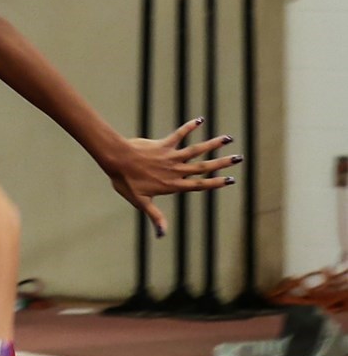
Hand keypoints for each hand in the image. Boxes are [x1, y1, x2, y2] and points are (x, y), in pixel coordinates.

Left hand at [109, 118, 241, 235]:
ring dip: (213, 143)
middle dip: (222, 162)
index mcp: (172, 185)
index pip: (199, 185)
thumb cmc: (125, 182)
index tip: (231, 180)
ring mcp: (170, 157)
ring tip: (228, 138)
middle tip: (239, 158)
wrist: (116, 160)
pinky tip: (200, 120)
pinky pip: (179, 134)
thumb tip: (161, 235)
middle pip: (203, 167)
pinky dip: (189, 127)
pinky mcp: (164, 144)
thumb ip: (155, 217)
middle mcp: (175, 171)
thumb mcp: (141, 202)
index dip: (216, 183)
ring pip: (196, 150)